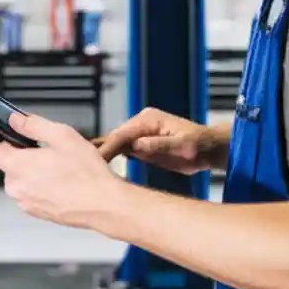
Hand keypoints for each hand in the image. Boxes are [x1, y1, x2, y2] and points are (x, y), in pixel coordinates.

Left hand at [0, 112, 123, 229]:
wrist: (103, 204)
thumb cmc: (86, 174)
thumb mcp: (62, 135)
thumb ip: (33, 124)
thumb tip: (15, 120)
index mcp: (18, 167)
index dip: (10, 143)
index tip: (23, 141)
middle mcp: (17, 188)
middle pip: (10, 168)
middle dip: (25, 159)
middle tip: (50, 155)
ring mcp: (27, 203)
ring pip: (22, 182)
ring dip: (35, 175)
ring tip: (60, 170)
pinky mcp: (38, 214)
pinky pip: (34, 195)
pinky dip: (44, 189)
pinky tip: (64, 184)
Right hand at [91, 107, 226, 174]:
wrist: (209, 150)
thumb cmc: (200, 145)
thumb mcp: (184, 146)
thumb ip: (161, 145)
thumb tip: (139, 144)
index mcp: (148, 120)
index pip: (122, 135)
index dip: (107, 148)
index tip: (94, 161)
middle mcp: (140, 124)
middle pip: (113, 138)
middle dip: (97, 151)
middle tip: (79, 166)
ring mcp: (139, 134)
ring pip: (114, 144)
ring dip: (99, 155)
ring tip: (80, 167)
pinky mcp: (140, 146)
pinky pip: (120, 151)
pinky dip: (108, 158)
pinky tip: (95, 167)